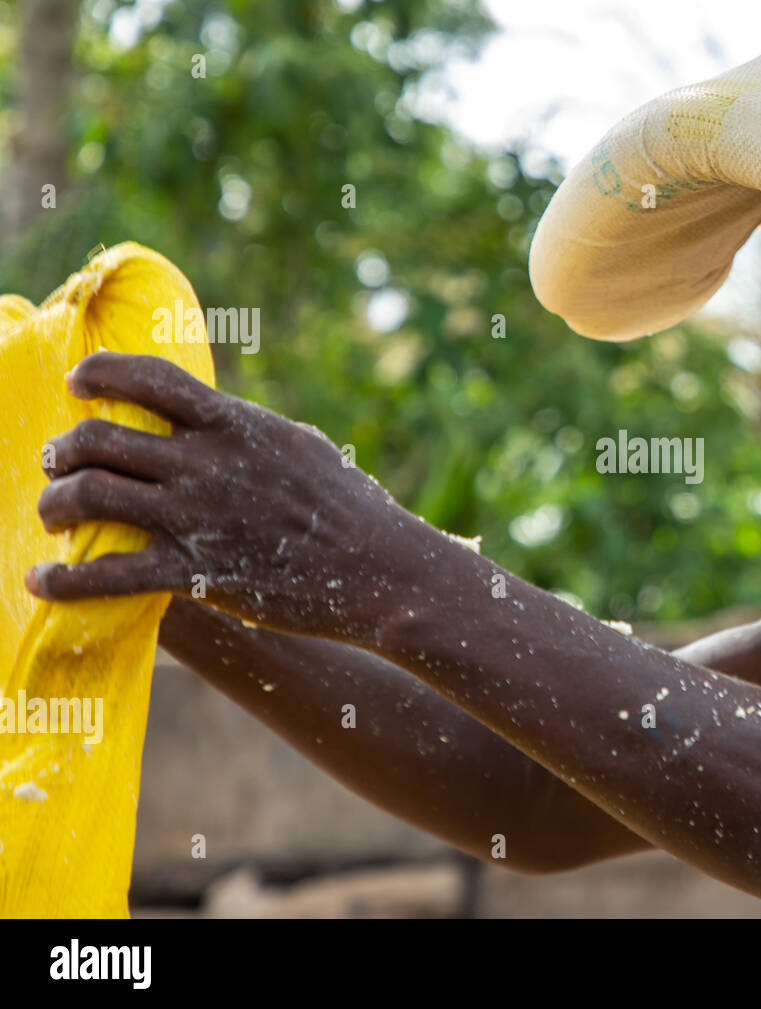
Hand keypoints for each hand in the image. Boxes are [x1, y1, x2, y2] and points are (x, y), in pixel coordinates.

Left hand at [27, 351, 420, 641]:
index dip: (100, 373)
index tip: (78, 384)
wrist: (382, 571)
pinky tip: (42, 584)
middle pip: (101, 438)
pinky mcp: (196, 573)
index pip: (149, 378)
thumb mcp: (302, 450)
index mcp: (237, 425)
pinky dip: (65, 579)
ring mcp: (198, 517)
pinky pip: (108, 574)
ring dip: (55, 503)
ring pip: (91, 495)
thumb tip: (216, 423)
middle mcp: (208, 464)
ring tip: (52, 514)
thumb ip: (249, 435)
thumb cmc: (354, 510)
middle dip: (63, 450)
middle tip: (57, 463)